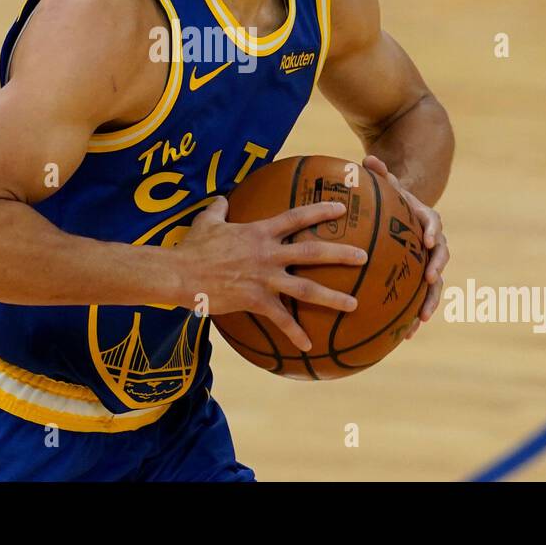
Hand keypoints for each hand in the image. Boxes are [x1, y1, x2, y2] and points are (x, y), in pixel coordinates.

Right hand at [172, 195, 365, 352]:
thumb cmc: (193, 247)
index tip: (341, 208)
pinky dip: (295, 333)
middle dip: (341, 253)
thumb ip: (219, 209)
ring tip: (354, 304)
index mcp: (260, 232)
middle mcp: (269, 253)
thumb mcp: (207, 221)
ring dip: (333, 297)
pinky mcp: (256, 300)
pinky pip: (281, 319)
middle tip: (364, 256)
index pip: (297, 217)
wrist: (181, 273)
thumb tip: (222, 199)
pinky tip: (308, 345)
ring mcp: (265, 278)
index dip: (320, 210)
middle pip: (313, 251)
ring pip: (307, 288)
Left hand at [362, 155, 447, 339]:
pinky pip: (420, 298)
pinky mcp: (419, 280)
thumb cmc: (391, 200)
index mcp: (426, 218)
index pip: (434, 223)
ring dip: (430, 301)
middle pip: (441, 256)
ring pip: (434, 284)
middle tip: (430, 278)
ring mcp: (428, 262)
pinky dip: (414, 315)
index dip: (433, 231)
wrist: (403, 215)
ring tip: (421, 319)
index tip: (429, 240)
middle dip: (437, 268)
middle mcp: (432, 242)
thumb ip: (380, 174)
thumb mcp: (387, 186)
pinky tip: (404, 335)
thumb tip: (368, 159)